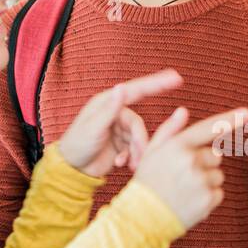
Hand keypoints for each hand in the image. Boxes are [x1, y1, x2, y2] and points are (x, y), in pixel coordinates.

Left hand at [59, 69, 182, 176]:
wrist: (71, 170)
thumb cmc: (77, 145)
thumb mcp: (93, 127)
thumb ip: (110, 109)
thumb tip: (122, 87)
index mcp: (108, 103)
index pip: (136, 90)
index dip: (157, 83)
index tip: (176, 78)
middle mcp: (115, 113)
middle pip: (138, 125)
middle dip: (140, 141)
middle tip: (141, 157)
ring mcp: (118, 129)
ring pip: (138, 139)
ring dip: (136, 152)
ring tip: (131, 166)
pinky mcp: (120, 144)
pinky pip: (134, 149)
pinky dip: (130, 158)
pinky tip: (121, 165)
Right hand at [133, 106, 247, 229]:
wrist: (143, 217)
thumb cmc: (147, 183)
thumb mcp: (151, 152)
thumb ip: (169, 129)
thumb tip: (183, 111)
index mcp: (178, 145)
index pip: (209, 128)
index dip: (230, 119)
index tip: (247, 113)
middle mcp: (192, 160)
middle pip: (216, 155)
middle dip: (205, 163)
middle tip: (184, 175)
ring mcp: (201, 180)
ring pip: (218, 175)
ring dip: (207, 181)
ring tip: (185, 190)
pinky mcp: (208, 199)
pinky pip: (219, 193)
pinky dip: (208, 197)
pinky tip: (190, 201)